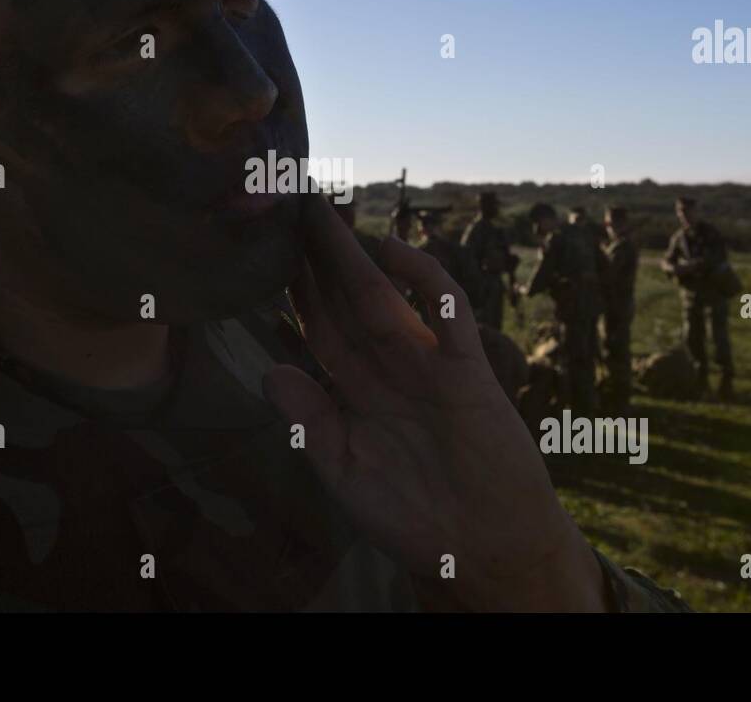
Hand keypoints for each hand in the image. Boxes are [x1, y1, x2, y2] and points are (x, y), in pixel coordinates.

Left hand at [264, 194, 606, 611]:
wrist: (485, 547)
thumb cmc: (413, 517)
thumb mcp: (345, 475)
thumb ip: (311, 425)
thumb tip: (272, 371)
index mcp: (354, 390)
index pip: (315, 326)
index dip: (292, 288)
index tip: (264, 248)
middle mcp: (386, 367)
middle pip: (341, 300)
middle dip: (314, 256)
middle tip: (287, 204)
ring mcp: (425, 363)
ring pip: (382, 296)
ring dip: (352, 255)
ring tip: (321, 213)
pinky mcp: (467, 370)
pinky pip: (445, 314)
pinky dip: (424, 280)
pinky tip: (394, 250)